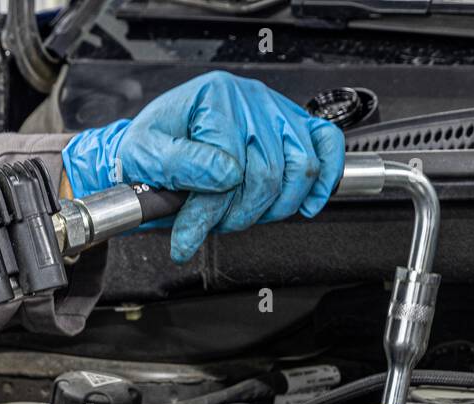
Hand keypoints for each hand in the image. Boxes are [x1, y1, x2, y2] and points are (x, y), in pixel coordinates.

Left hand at [61, 71, 344, 262]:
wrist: (158, 145)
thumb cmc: (153, 147)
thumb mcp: (146, 153)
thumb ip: (179, 165)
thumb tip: (224, 177)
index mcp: (213, 98)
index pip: (229, 163)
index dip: (209, 208)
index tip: (187, 235)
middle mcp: (250, 100)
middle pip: (268, 171)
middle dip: (241, 213)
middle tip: (216, 225)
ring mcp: (277, 111)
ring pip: (301, 168)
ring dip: (275, 206)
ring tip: (245, 215)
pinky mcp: (296, 126)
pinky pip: (327, 145)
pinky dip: (324, 180)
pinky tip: (305, 205)